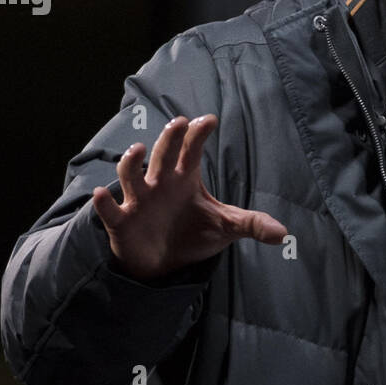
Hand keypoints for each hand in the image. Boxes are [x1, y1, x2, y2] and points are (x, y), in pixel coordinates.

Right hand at [92, 114, 287, 282]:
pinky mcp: (122, 222)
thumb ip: (251, 224)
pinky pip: (110, 210)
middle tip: (179, 123)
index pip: (191, 149)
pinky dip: (104, 202)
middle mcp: (160, 183)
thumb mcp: (225, 227)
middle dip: (169, 138)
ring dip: (131, 162)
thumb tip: (283, 233)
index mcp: (185, 178)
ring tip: (138, 150)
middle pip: (162, 154)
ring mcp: (139, 200)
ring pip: (130, 174)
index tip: (209, 121)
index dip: (198, 134)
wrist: (165, 263)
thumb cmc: (193, 234)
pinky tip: (101, 193)